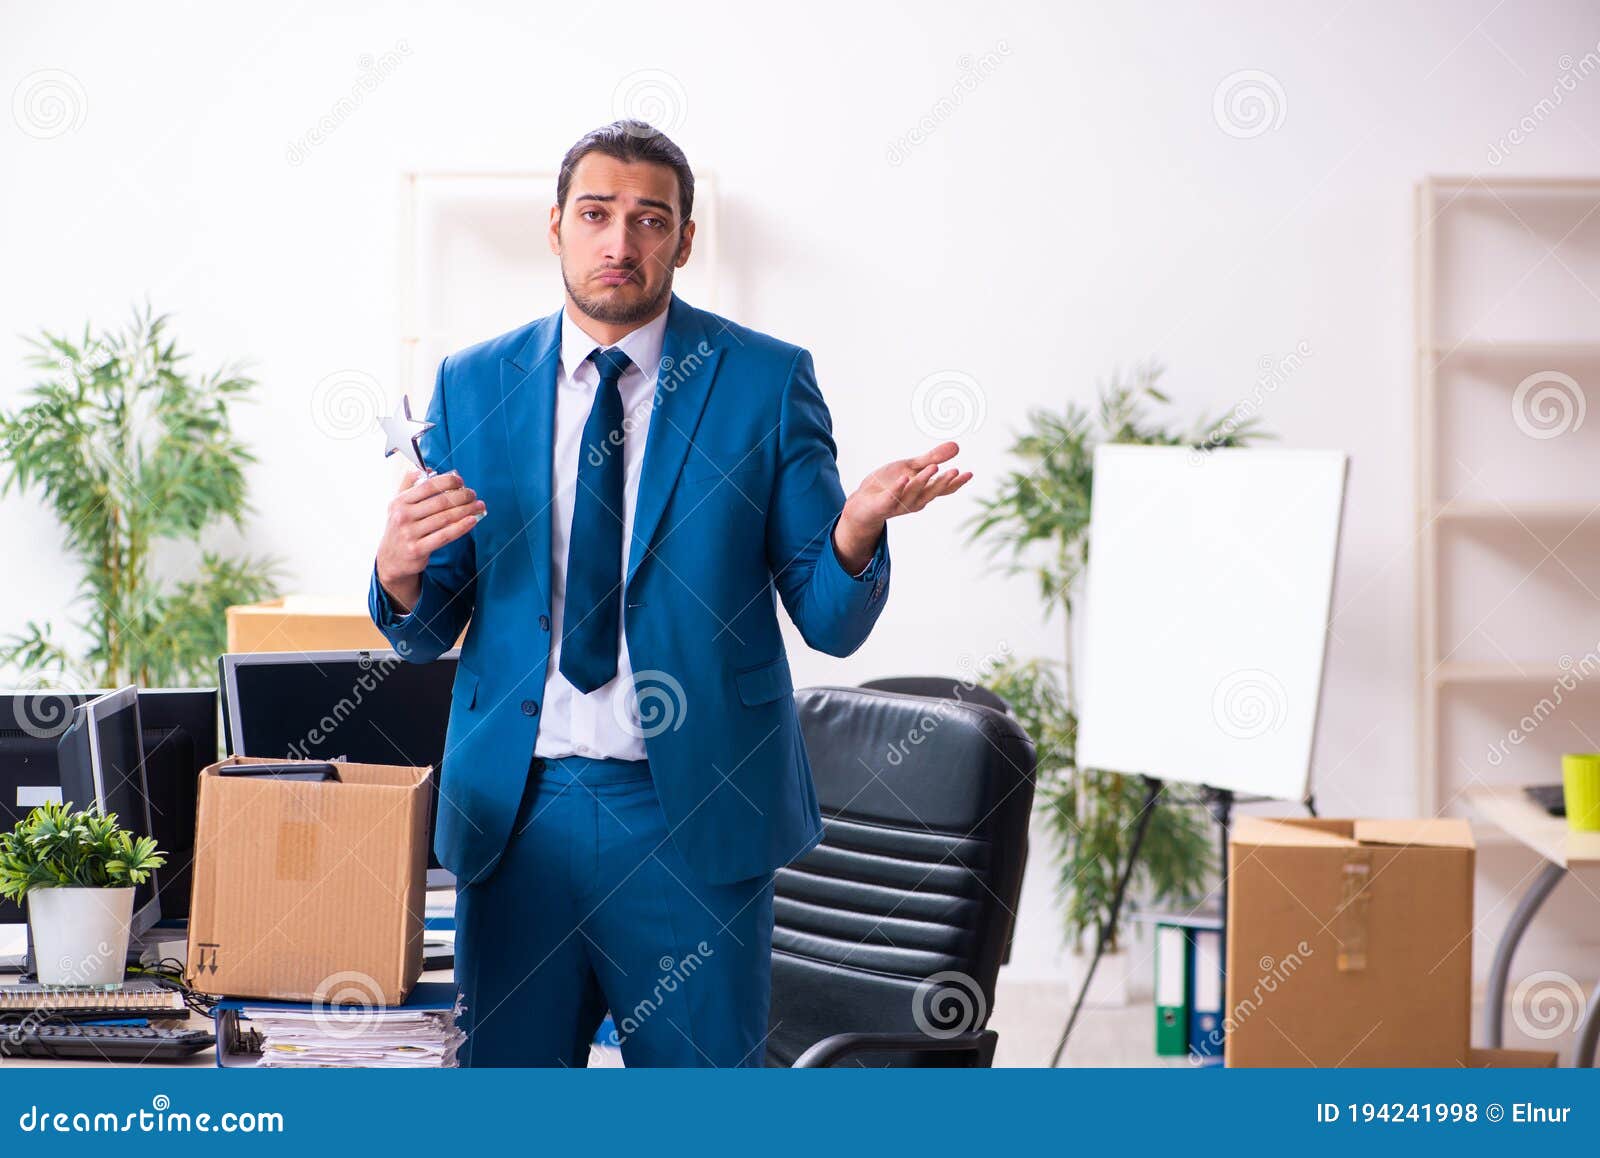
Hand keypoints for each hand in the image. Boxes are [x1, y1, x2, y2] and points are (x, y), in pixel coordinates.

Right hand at [375, 469, 484, 612]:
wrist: (391, 559)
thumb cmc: (399, 528)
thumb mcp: (396, 505)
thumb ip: (408, 484)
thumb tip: (425, 469)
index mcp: (400, 502)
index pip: (428, 486)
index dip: (448, 481)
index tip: (461, 481)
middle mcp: (403, 516)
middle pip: (440, 501)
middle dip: (462, 496)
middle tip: (473, 494)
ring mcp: (410, 533)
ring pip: (445, 518)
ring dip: (466, 510)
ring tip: (479, 506)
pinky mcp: (418, 549)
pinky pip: (445, 536)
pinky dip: (461, 527)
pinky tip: (472, 521)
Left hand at [833, 441, 971, 571]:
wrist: (863, 502)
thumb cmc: (890, 484)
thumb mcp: (912, 467)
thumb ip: (933, 458)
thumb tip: (957, 445)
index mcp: (924, 491)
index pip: (944, 488)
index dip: (957, 482)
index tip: (969, 473)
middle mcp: (915, 500)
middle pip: (932, 492)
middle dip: (943, 482)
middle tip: (956, 471)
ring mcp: (899, 504)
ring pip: (914, 493)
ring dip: (924, 481)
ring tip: (934, 467)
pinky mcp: (882, 505)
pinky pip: (891, 497)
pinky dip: (898, 488)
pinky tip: (904, 478)